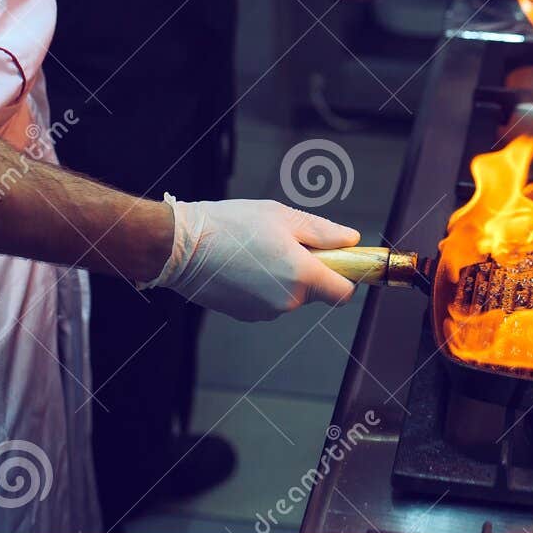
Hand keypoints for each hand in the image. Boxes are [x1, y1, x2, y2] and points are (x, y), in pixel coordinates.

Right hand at [144, 196, 358, 320]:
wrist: (182, 247)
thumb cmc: (231, 226)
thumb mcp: (283, 217)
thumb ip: (323, 232)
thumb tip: (351, 241)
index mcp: (302, 276)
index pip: (344, 293)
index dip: (346, 277)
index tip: (339, 261)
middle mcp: (287, 301)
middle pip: (316, 291)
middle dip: (309, 270)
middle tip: (285, 243)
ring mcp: (265, 312)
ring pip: (291, 296)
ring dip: (284, 277)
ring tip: (258, 250)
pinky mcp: (246, 315)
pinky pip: (268, 301)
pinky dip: (263, 286)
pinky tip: (244, 265)